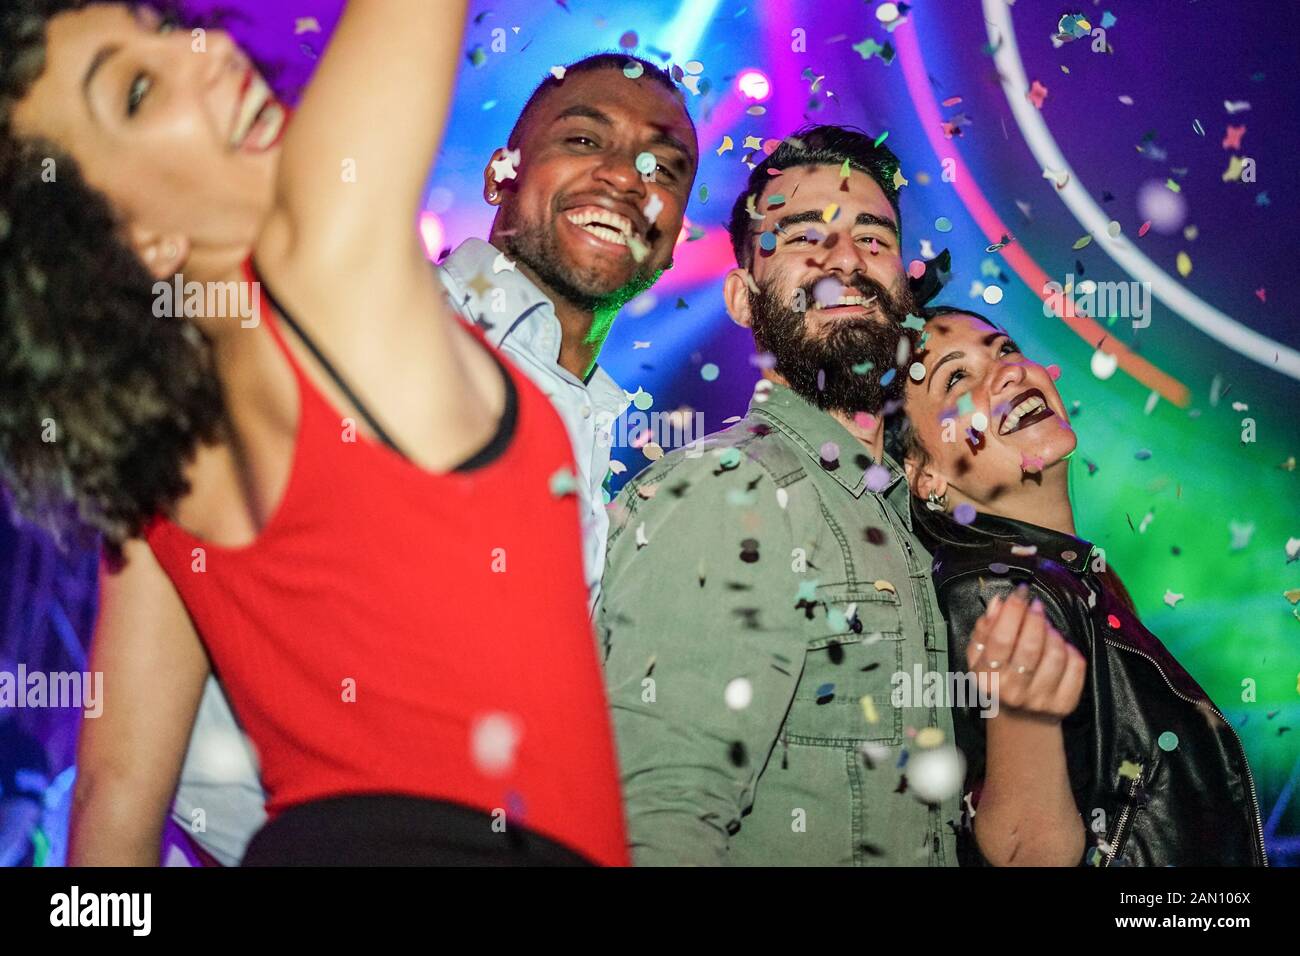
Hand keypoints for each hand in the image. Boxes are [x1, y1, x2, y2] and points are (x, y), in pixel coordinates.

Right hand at [966, 584, 1085, 721]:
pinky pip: (1075, 665)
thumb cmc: (997, 680)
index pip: (1001, 638)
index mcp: (987, 678)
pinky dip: (1070, 649)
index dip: (1013, 611)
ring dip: (1053, 633)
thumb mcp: (979, 657)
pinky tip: (1060, 647)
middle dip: (1036, 618)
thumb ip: (984, 629)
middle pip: (1030, 646)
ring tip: (1046, 630)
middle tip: (1036, 607)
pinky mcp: (1065, 703)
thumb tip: (998, 603)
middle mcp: (1013, 691)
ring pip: (1055, 653)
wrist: (1020, 720)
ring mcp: (1041, 699)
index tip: (1020, 593)